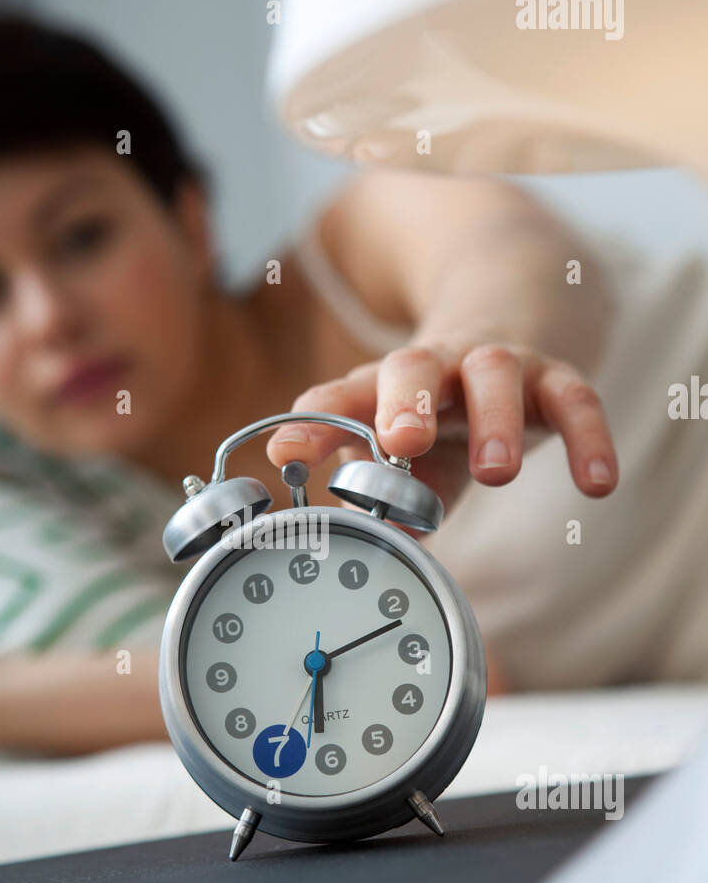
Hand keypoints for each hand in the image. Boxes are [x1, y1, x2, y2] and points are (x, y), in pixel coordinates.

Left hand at [268, 340, 618, 516]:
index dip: (313, 425)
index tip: (286, 453)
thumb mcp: (408, 459)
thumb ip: (392, 506)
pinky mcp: (555, 377)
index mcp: (384, 390)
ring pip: (496, 375)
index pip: (341, 400)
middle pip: (415, 368)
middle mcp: (436, 370)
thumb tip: (381, 558)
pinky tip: (597, 484)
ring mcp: (498, 367)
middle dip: (408, 404)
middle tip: (402, 443)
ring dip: (496, 420)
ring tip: (497, 473)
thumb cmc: (440, 416)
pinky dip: (588, 439)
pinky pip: (577, 400)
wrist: (507, 324)